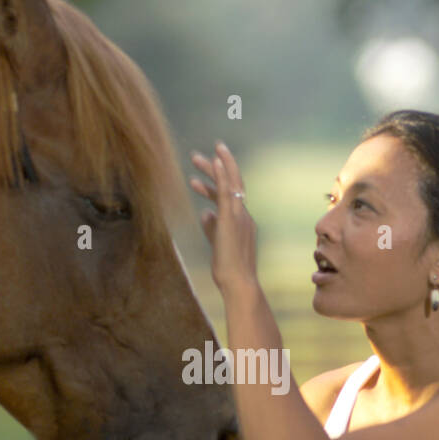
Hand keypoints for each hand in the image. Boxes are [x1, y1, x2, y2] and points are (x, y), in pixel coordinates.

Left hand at [189, 142, 258, 298]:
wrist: (238, 282)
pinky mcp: (231, 219)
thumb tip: (204, 213)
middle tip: (198, 157)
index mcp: (241, 221)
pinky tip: (215, 160)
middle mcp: (243, 215)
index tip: (210, 166)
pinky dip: (222, 174)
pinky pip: (228, 191)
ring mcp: (239, 215)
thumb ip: (212, 228)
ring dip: (213, 167)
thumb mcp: (217, 244)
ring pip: (230, 183)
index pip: (230, 195)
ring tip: (195, 158)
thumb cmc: (229, 269)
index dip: (219, 179)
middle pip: (232, 183)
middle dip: (216, 167)